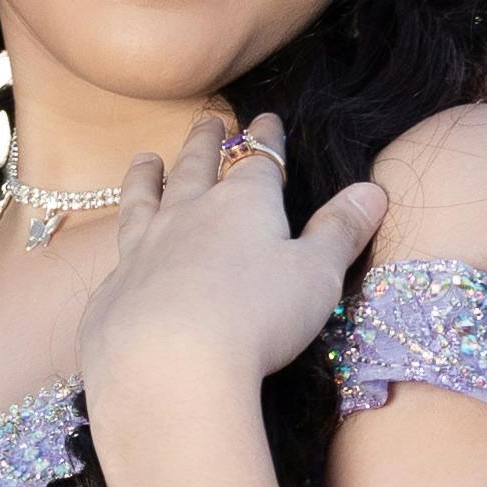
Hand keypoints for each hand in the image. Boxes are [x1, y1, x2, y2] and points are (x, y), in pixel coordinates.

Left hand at [71, 116, 382, 436]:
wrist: (170, 366)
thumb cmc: (257, 318)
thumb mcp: (316, 275)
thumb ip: (340, 231)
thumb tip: (372, 190)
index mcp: (243, 204)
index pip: (258, 159)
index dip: (266, 138)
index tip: (266, 120)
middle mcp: (188, 214)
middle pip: (195, 166)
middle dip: (205, 142)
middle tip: (206, 121)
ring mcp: (144, 248)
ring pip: (144, 199)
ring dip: (146, 175)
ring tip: (145, 159)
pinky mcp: (115, 289)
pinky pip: (118, 253)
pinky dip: (120, 239)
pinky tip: (120, 247)